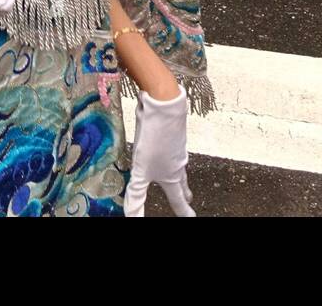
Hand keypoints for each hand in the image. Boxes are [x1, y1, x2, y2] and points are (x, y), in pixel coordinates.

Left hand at [124, 88, 194, 216]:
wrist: (164, 106)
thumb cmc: (155, 139)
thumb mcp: (141, 170)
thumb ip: (136, 193)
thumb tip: (131, 216)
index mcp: (171, 177)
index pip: (177, 199)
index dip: (183, 211)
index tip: (190, 217)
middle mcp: (177, 164)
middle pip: (181, 183)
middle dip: (183, 193)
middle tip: (187, 199)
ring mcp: (177, 148)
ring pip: (179, 166)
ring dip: (179, 175)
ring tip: (176, 177)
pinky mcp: (173, 135)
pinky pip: (175, 150)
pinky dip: (173, 156)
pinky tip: (167, 150)